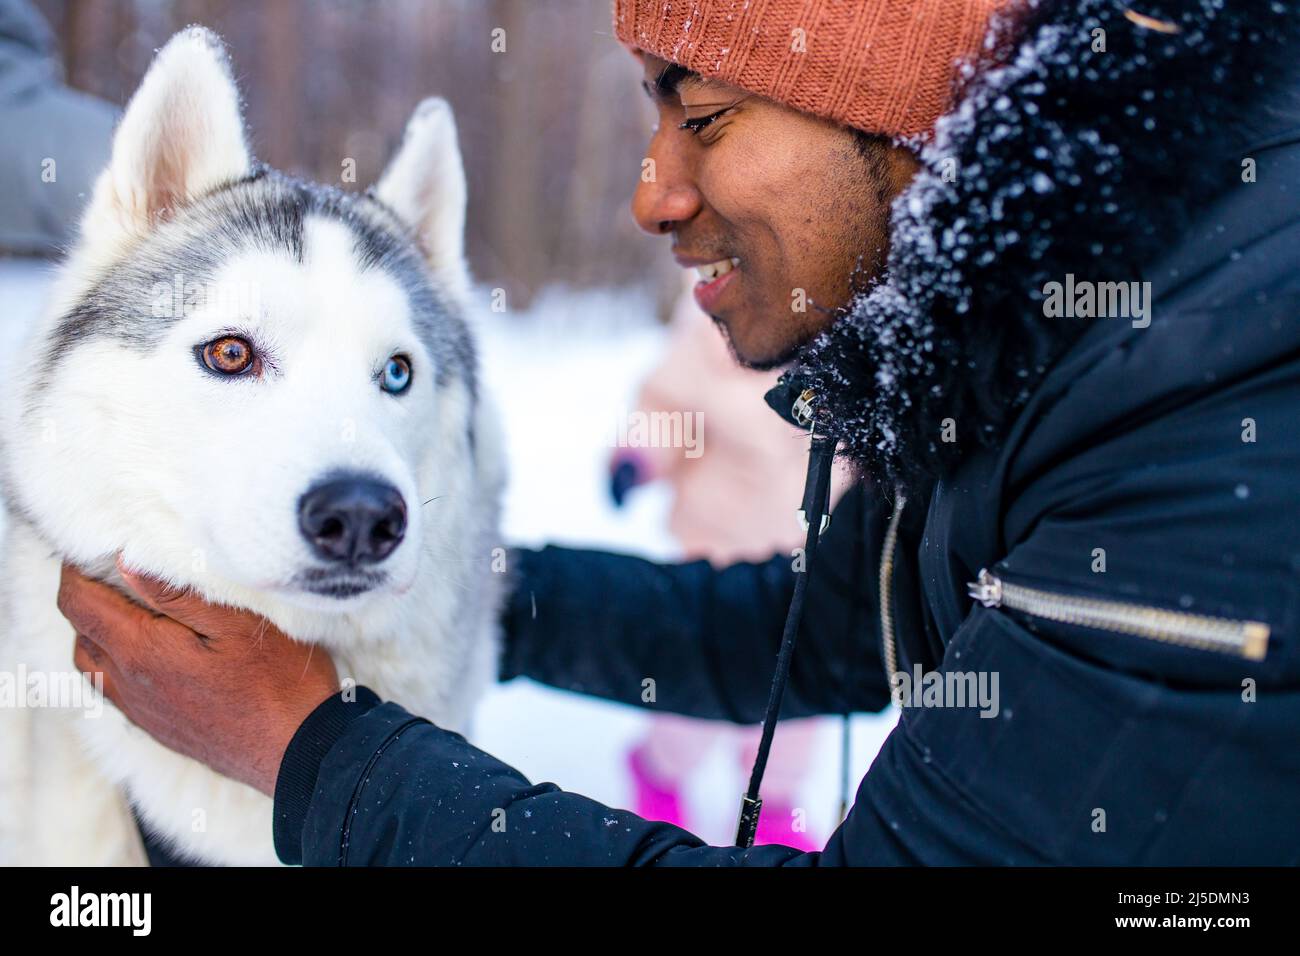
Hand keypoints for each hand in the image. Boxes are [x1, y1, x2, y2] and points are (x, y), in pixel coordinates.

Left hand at [60, 558, 339, 795]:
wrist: (299, 752)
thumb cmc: (278, 683)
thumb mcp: (237, 623)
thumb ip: (178, 593)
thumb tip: (126, 562)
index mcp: (141, 652)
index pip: (78, 603)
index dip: (75, 569)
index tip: (96, 546)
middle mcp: (129, 685)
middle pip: (81, 631)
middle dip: (89, 595)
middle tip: (119, 568)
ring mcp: (141, 711)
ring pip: (93, 663)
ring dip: (99, 630)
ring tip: (132, 605)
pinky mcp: (158, 727)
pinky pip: (114, 688)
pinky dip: (115, 660)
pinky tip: (150, 651)